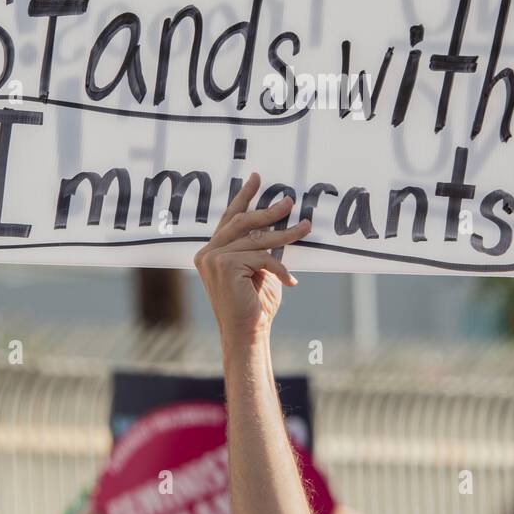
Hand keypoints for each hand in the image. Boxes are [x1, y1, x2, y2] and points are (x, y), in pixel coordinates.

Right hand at [194, 172, 309, 351]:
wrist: (247, 334)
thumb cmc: (255, 306)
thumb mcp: (258, 271)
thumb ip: (259, 249)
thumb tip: (279, 222)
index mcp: (211, 253)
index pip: (229, 219)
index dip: (244, 197)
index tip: (256, 178)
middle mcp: (207, 253)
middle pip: (243, 222)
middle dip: (269, 210)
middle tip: (289, 200)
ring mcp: (214, 259)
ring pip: (257, 238)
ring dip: (285, 233)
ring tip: (305, 227)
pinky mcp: (226, 266)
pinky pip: (262, 257)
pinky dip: (280, 267)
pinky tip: (291, 280)